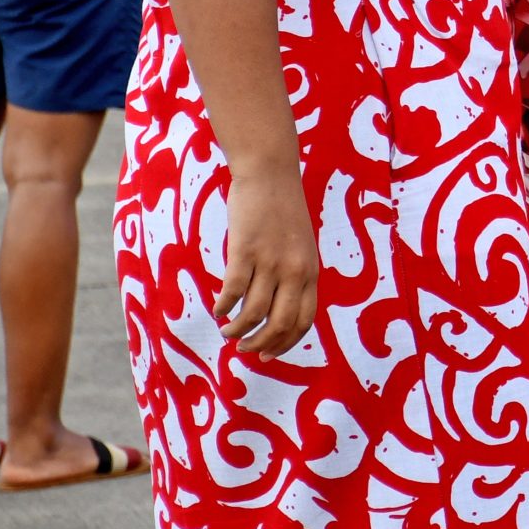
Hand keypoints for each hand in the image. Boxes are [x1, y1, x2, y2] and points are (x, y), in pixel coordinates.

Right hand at [214, 166, 319, 358]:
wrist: (270, 174)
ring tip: (226, 331)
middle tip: (243, 348)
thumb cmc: (282, 211)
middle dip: (259, 345)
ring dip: (237, 330)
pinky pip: (232, 291)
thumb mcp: (300, 246)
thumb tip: (277, 308)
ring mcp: (271, 261)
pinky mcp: (246, 250)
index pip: (304, 321)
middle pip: (280, 324)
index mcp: (311, 271)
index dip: (284, 344)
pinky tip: (217, 308)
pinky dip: (223, 306)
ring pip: (253, 313)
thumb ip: (294, 275)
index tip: (267, 355)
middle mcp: (295, 270)